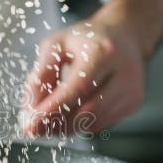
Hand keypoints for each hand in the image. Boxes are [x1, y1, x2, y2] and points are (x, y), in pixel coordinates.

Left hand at [21, 22, 145, 136]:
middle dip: (55, 123)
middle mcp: (124, 73)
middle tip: (32, 128)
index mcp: (103, 52)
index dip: (52, 109)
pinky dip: (79, 124)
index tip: (30, 124)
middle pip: (86, 111)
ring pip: (92, 122)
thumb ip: (40, 74)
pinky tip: (68, 115)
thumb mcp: (57, 45)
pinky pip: (100, 123)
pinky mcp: (133, 104)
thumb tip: (30, 107)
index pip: (77, 88)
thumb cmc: (87, 39)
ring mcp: (131, 91)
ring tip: (47, 121)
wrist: (124, 35)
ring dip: (65, 127)